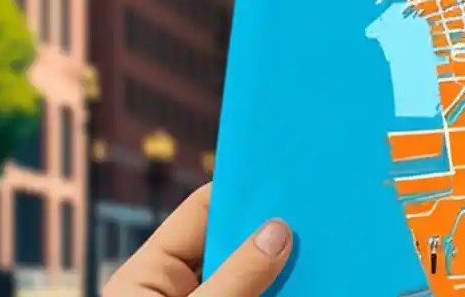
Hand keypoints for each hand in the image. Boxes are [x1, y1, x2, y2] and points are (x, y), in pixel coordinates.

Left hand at [104, 183, 293, 295]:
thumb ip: (236, 276)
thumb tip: (278, 231)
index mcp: (148, 274)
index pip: (199, 213)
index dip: (238, 193)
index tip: (283, 178)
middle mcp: (172, 289)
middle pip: (227, 246)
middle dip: (266, 234)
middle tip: (311, 217)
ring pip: (245, 277)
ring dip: (277, 268)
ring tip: (316, 251)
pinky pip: (251, 296)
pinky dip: (275, 289)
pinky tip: (304, 280)